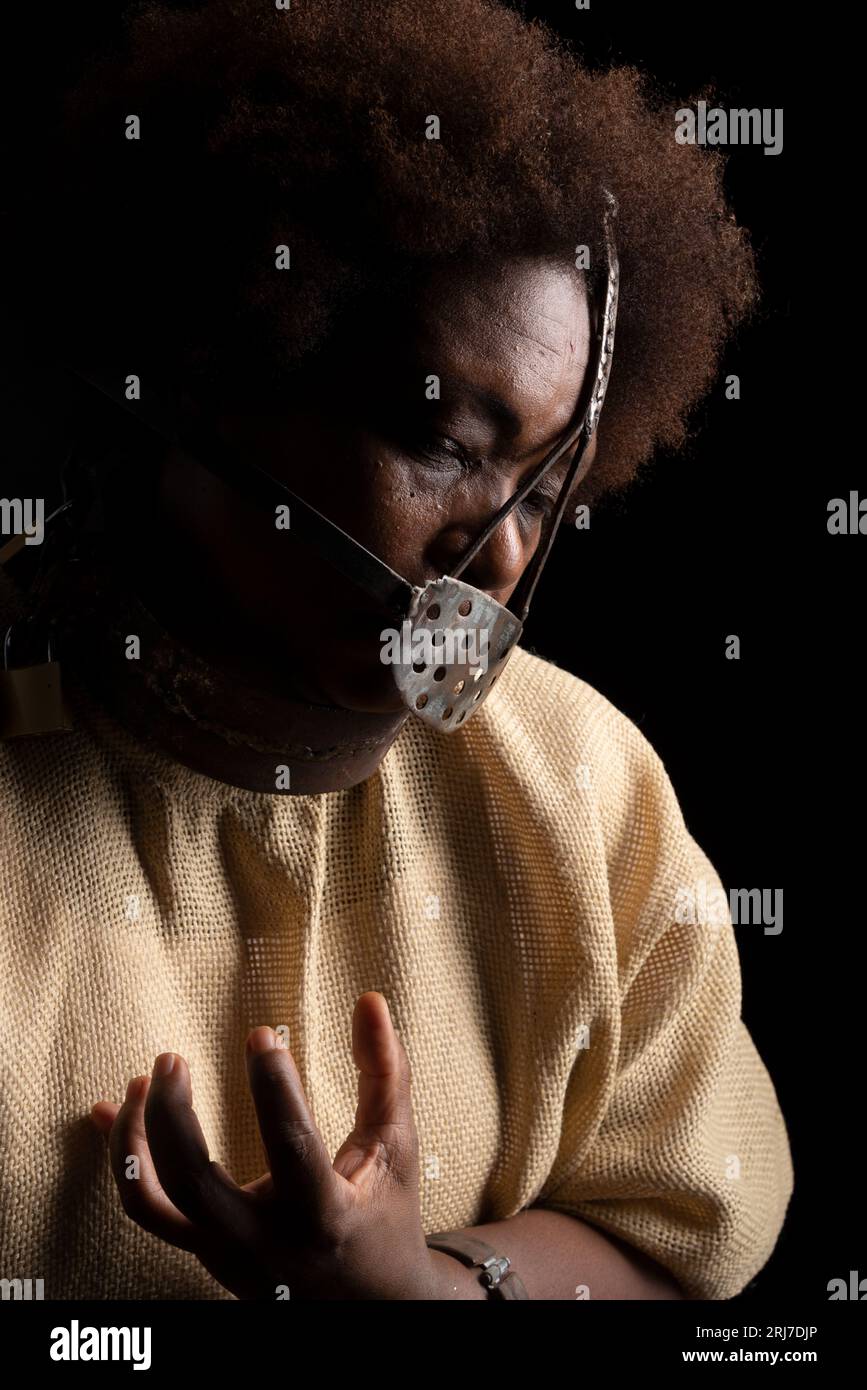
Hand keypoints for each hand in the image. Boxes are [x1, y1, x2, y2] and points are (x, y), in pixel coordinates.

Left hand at [91, 992, 450, 1299]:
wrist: (367, 1306)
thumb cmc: (385, 1217)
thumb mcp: (395, 1146)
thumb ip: (385, 1072)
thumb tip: (370, 999)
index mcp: (322, 1214)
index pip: (290, 1147)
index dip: (273, 1087)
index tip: (260, 1034)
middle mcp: (264, 1241)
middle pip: (193, 1181)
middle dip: (171, 1115)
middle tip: (172, 1059)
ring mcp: (223, 1252)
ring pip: (150, 1202)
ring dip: (134, 1137)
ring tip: (142, 1080)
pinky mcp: (201, 1251)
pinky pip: (146, 1207)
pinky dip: (122, 1157)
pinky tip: (112, 1110)